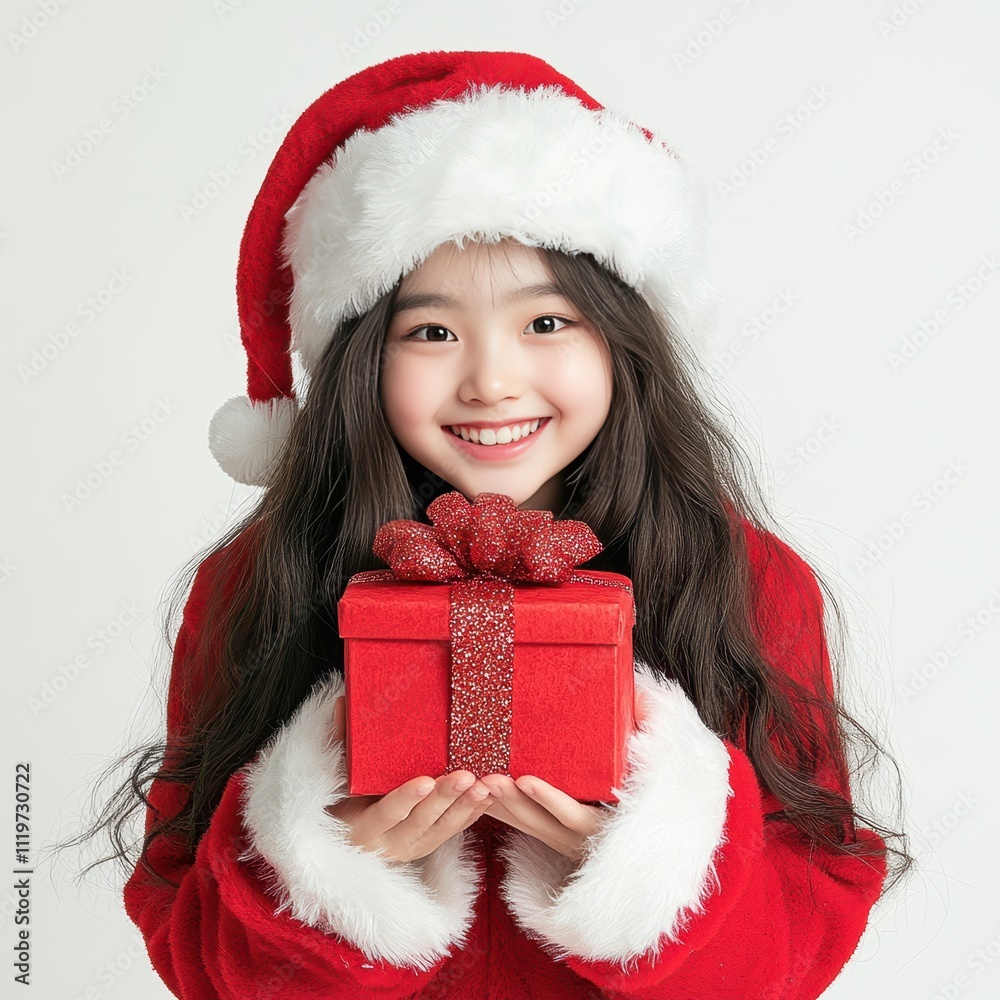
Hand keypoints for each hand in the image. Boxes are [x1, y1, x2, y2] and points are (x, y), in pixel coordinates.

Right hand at [324, 696, 492, 864]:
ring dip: (465, 807)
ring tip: (483, 786)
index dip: (406, 798)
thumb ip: (342, 742)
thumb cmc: (344, 801)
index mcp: (364, 827)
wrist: (352, 841)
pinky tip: (489, 796)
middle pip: (421, 821)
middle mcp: (390, 844)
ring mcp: (413, 847)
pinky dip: (473, 814)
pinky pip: (455, 831)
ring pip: (443, 828)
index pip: (387, 813)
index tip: (425, 781)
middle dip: (444, 799)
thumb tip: (344, 702)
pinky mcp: (431, 846)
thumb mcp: (341, 776)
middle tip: (465, 777)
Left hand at [477, 690, 650, 863]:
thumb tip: (643, 700)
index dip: (551, 799)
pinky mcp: (551, 840)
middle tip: (487, 777)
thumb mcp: (653, 770)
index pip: (575, 814)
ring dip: (498, 806)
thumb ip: (648, 733)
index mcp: (606, 824)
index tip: (527, 780)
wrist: (646, 841)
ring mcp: (563, 843)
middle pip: (540, 822)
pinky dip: (499, 811)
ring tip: (474, 781)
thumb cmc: (648, 797)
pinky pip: (521, 827)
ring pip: (524, 826)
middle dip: (511, 801)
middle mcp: (580, 839)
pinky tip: (477, 792)